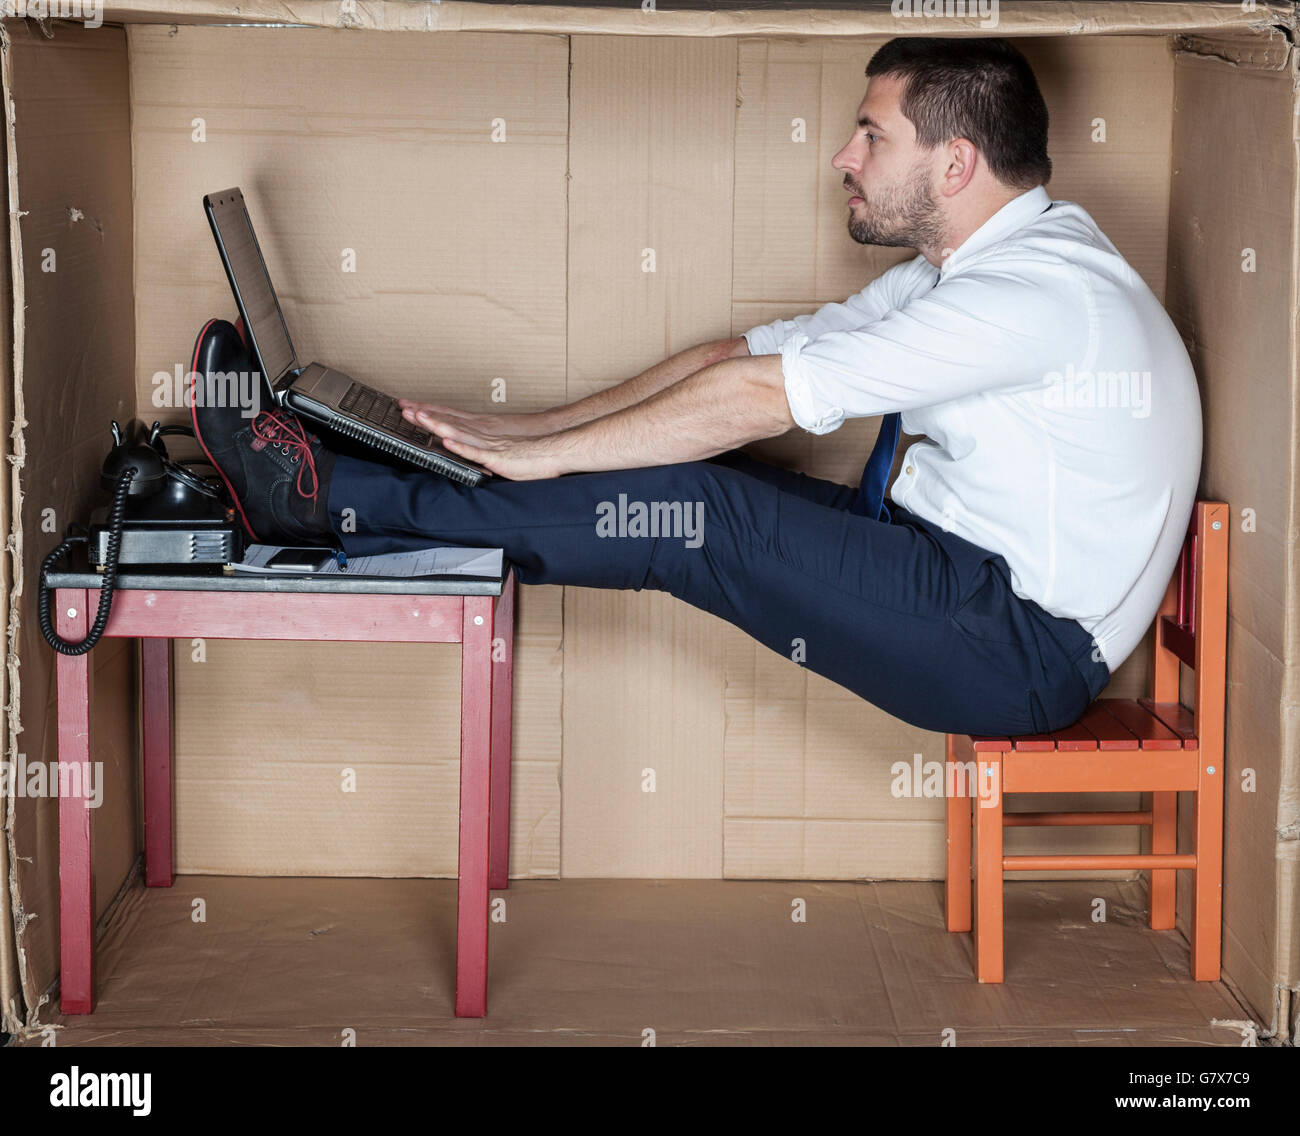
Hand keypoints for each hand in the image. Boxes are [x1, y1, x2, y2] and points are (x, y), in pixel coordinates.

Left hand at [408, 408, 568, 480]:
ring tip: (416, 418)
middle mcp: (483, 431)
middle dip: (424, 413)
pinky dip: (460, 445)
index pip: (450, 416)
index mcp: (483, 428)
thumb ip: (483, 446)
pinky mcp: (498, 457)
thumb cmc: (531, 450)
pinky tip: (445, 441)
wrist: (555, 450)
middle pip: (449, 420)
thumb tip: (467, 445)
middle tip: (402, 407)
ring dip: (436, 424)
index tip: (410, 406)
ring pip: (458, 431)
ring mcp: (489, 443)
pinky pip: (476, 451)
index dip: (429, 411)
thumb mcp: (501, 445)